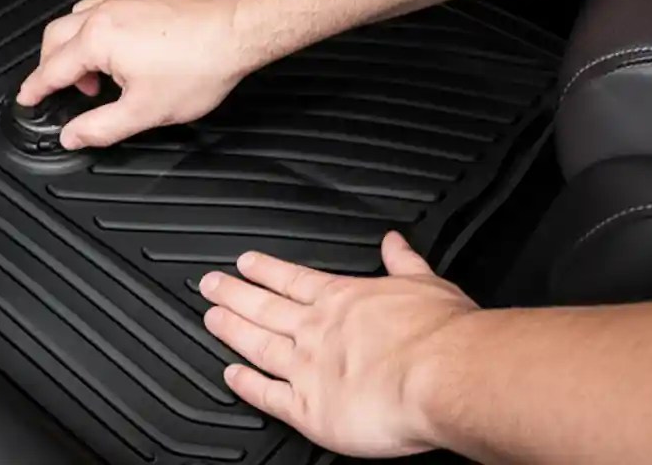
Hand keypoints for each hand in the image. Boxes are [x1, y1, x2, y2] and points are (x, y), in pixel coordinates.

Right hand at [16, 0, 260, 148]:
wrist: (239, 28)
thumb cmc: (201, 63)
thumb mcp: (145, 111)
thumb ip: (101, 127)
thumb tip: (73, 135)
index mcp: (97, 39)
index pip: (52, 69)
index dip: (36, 89)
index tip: (27, 99)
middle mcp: (105, 13)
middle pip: (55, 37)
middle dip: (50, 66)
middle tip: (61, 92)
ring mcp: (124, 0)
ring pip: (77, 20)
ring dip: (73, 48)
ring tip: (95, 77)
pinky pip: (102, 12)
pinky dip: (95, 34)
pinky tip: (118, 54)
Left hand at [199, 232, 478, 457]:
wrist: (443, 375)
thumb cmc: (442, 334)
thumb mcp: (425, 281)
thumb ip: (403, 262)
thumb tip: (394, 241)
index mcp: (345, 299)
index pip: (293, 280)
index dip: (265, 270)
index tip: (244, 263)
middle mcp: (318, 330)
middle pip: (264, 307)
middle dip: (233, 294)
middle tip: (208, 284)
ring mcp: (308, 368)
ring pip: (257, 344)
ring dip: (231, 330)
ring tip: (210, 319)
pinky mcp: (310, 409)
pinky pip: (268, 395)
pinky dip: (246, 385)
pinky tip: (230, 376)